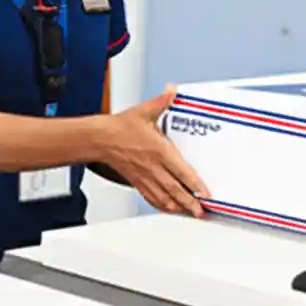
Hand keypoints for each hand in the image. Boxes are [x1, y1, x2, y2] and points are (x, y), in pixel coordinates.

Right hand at [98, 84, 209, 216]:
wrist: (100, 139)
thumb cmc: (121, 127)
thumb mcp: (144, 111)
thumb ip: (162, 102)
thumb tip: (173, 91)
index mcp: (158, 150)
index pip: (181, 170)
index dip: (195, 183)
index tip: (205, 193)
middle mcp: (153, 167)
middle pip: (174, 189)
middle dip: (189, 202)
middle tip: (202, 211)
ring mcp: (145, 176)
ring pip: (164, 197)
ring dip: (178, 207)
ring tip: (190, 213)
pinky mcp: (137, 181)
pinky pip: (151, 197)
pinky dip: (162, 205)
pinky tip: (169, 209)